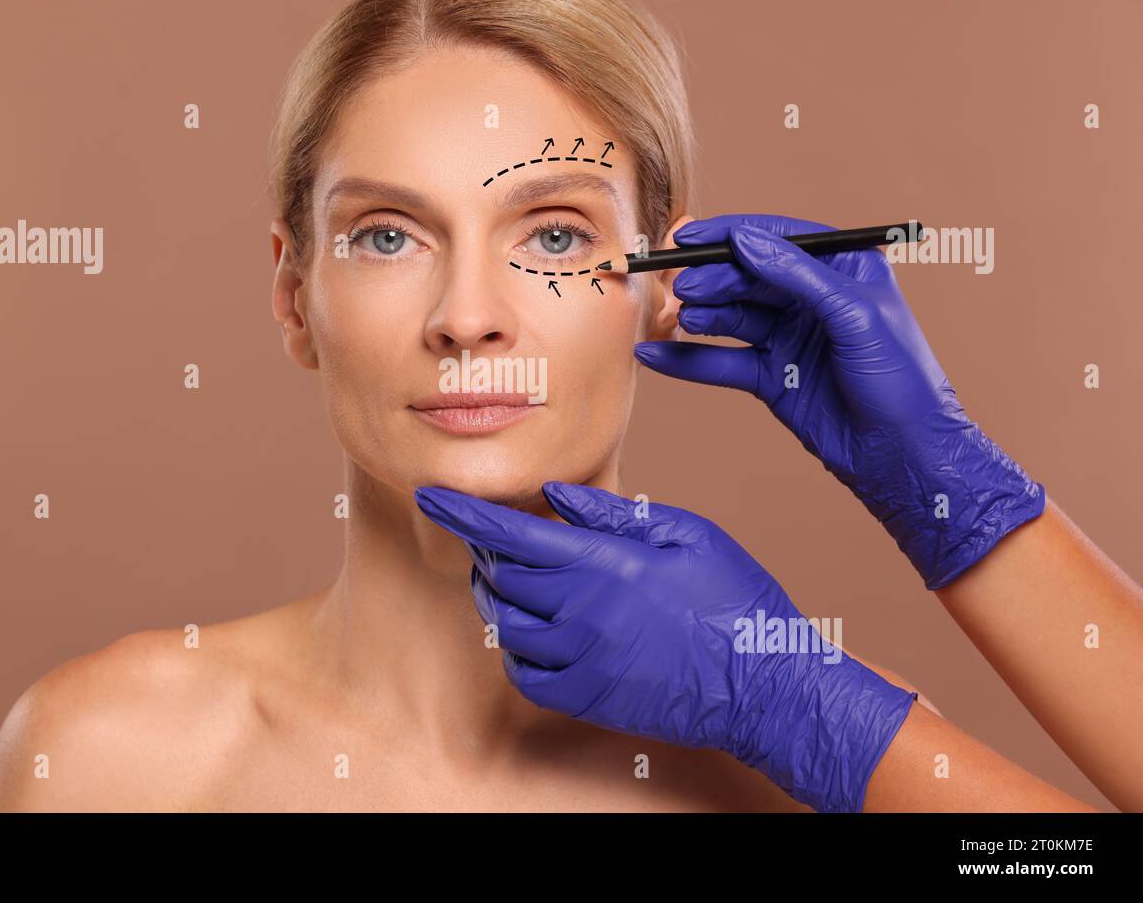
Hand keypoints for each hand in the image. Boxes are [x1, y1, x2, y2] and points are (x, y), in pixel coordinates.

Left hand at [414, 481, 916, 812]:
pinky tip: (539, 634)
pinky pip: (525, 675)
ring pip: (506, 626)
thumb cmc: (736, 600)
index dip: (463, 513)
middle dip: (491, 554)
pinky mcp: (588, 699)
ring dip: (502, 600)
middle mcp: (581, 612)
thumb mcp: (688, 534)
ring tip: (521, 585)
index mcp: (604, 563)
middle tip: (505, 543)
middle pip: (502, 577)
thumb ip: (616, 515)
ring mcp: (581, 660)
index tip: (429, 496)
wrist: (766, 685)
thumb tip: (556, 495)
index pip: (511, 534)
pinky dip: (519, 650)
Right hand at [634, 213, 1044, 588]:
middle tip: (683, 287)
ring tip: (676, 317)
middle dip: (713, 279)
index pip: (778, 239)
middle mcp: (813, 299)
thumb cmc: (901, 381)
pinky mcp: (772, 377)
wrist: (905, 456)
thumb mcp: (854, 315)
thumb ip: (797, 274)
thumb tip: (746, 240)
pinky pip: (722, 361)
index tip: (690, 238)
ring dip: (700, 316)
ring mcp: (790, 338)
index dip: (732, 236)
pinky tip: (656, 354)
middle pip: (748, 277)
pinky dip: (689, 359)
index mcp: (844, 269)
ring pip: (732, 316)